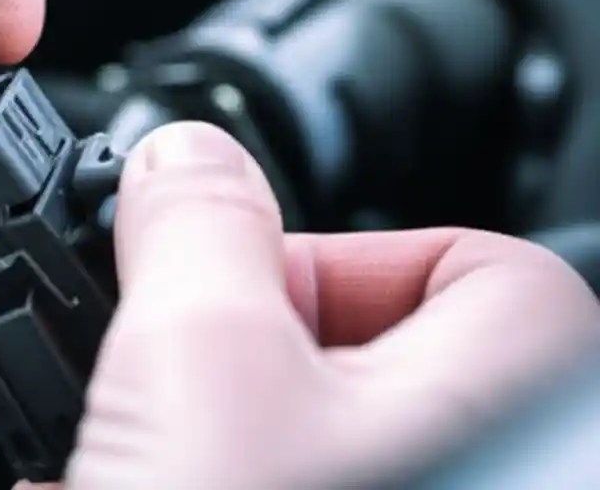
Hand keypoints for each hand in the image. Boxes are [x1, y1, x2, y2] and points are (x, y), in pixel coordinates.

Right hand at [28, 122, 599, 488]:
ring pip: (282, 428)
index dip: (341, 249)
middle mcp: (473, 459)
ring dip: (179, 419)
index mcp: (510, 402)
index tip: (239, 273)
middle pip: (352, 346)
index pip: (475, 265)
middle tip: (161, 374)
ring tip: (112, 444)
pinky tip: (105, 481)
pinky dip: (173, 468)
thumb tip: (182, 157)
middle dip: (224, 348)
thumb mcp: (198, 356)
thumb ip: (195, 225)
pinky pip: (244, 477)